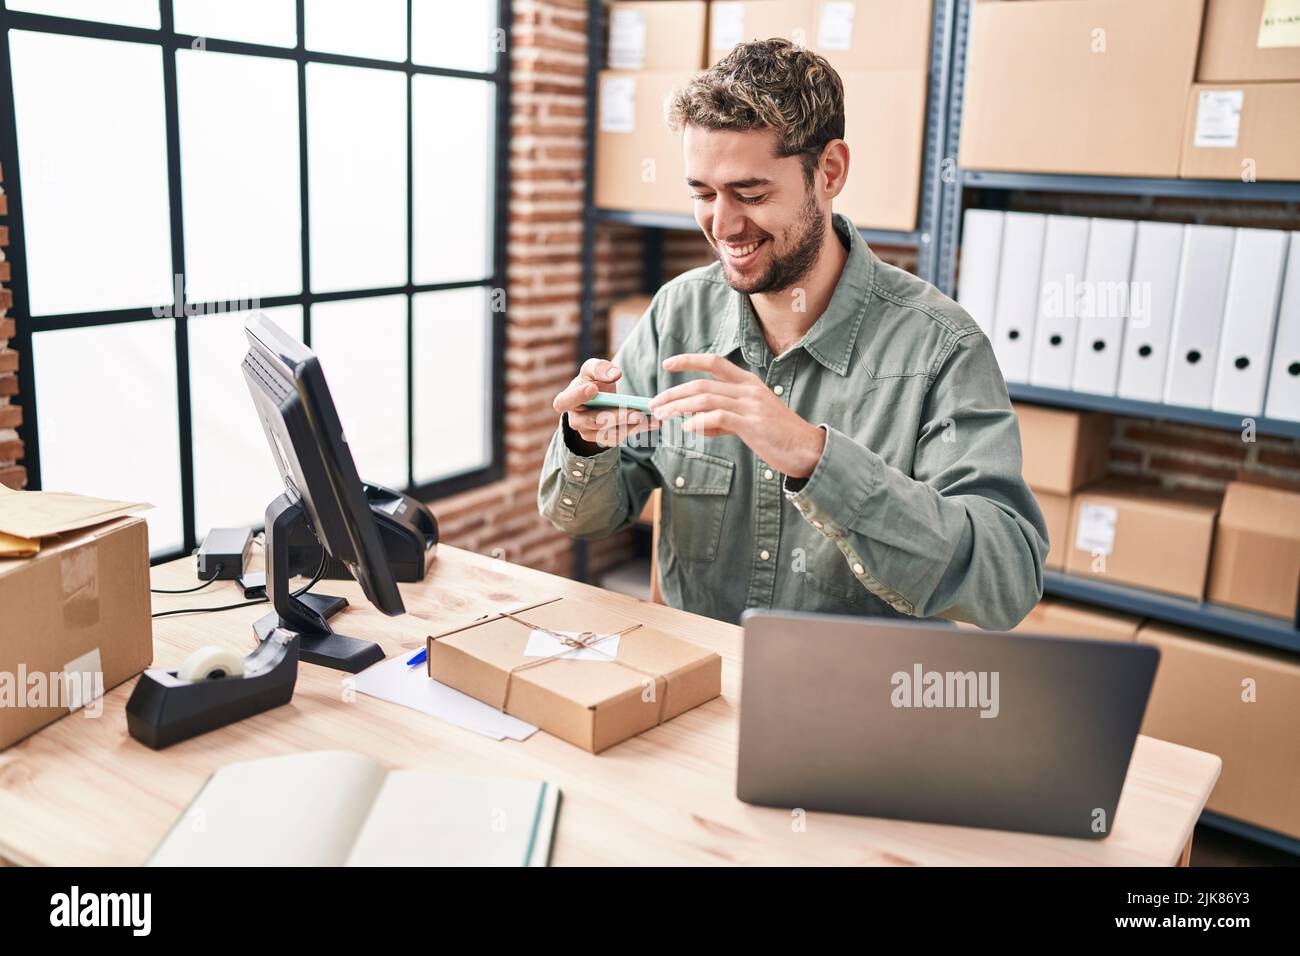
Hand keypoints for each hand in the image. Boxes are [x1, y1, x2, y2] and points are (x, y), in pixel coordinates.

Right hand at [552, 357, 658, 449]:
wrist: (598, 401)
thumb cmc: (592, 382)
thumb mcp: (592, 370)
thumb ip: (599, 368)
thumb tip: (614, 374)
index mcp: (566, 401)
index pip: (564, 402)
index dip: (577, 397)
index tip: (594, 389)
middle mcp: (576, 421)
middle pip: (595, 421)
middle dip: (617, 417)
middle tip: (637, 413)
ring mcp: (590, 434)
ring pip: (611, 433)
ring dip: (633, 426)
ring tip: (652, 418)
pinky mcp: (605, 440)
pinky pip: (622, 437)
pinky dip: (639, 430)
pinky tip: (654, 422)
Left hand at [649, 353, 825, 478]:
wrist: (808, 450)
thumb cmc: (779, 436)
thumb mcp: (750, 422)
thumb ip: (723, 420)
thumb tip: (695, 424)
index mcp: (748, 383)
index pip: (714, 362)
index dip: (688, 360)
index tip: (667, 364)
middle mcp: (748, 389)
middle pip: (702, 383)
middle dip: (673, 393)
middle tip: (654, 404)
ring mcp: (751, 405)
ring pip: (706, 398)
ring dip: (680, 407)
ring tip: (663, 417)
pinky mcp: (752, 424)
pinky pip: (719, 417)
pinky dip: (698, 422)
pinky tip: (686, 429)